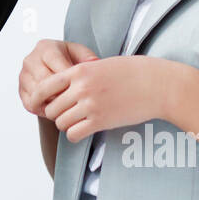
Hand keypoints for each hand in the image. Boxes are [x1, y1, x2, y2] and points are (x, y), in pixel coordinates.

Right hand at [18, 38, 97, 116]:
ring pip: (37, 95)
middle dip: (61, 95)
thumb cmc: (67, 59)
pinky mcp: (20, 90)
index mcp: (45, 48)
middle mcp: (31, 60)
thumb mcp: (80, 53)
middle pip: (45, 83)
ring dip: (53, 104)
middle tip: (75, 103)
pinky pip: (31, 104)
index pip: (56, 67)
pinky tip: (56, 108)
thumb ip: (88, 58)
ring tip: (67, 107)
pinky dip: (44, 109)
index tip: (82, 90)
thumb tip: (94, 63)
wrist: (52, 65)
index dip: (70, 81)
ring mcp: (23, 76)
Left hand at [35, 55, 184, 141]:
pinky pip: (74, 134)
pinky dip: (75, 135)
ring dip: (66, 124)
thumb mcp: (102, 64)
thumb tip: (64, 82)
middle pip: (51, 107)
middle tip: (66, 113)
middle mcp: (81, 87)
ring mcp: (90, 105)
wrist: (157, 85)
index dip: (40, 97)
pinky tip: (84, 130)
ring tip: (78, 121)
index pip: (45, 85)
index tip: (44, 103)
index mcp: (80, 70)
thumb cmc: (133, 72)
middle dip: (56, 113)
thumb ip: (82, 73)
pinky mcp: (101, 121)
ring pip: (61, 122)